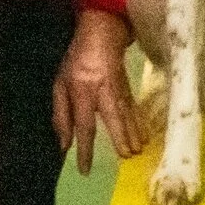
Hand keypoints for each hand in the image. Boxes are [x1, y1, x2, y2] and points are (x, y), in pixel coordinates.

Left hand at [52, 7, 141, 172]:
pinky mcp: (128, 88)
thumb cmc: (76, 62)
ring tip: (139, 151)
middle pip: (113, 118)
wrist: (102, 35)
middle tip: (127, 157)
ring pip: (127, 114)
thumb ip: (61, 116)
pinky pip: (134, 109)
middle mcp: (103, 92)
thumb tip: (64, 145)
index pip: (84, 125)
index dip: (85, 149)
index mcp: (82, 91)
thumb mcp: (60, 85)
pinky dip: (140, 123)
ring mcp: (118, 89)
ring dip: (134, 133)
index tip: (85, 169)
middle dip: (120, 138)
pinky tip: (145, 135)